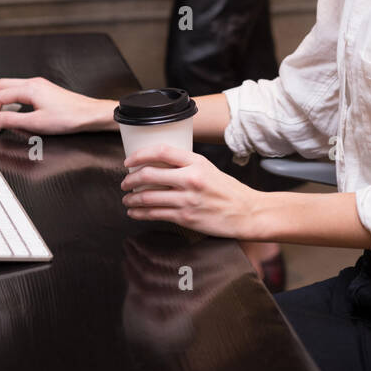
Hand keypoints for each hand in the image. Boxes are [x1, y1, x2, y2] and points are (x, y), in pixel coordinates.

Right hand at [0, 76, 96, 135]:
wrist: (89, 114)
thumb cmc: (68, 118)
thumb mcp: (36, 123)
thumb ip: (12, 120)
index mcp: (30, 89)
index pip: (0, 97)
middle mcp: (33, 83)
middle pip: (2, 85)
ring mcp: (39, 85)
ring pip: (10, 86)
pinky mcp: (44, 90)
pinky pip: (19, 89)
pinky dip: (8, 96)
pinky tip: (7, 104)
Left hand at [121, 143, 263, 239]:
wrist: (245, 213)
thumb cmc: (227, 190)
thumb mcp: (208, 168)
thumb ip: (185, 165)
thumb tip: (158, 165)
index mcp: (196, 162)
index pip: (161, 152)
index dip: (140, 155)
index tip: (128, 161)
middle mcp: (191, 179)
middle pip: (149, 175)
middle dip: (130, 179)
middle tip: (124, 182)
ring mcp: (187, 200)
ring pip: (148, 197)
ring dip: (132, 199)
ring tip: (127, 199)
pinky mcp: (186, 218)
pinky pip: (155, 215)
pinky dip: (140, 213)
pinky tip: (135, 212)